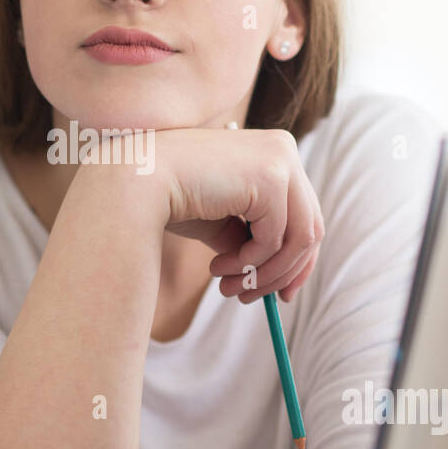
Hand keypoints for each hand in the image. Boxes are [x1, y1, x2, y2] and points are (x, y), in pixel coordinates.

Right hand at [152, 126, 324, 304]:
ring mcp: (282, 160)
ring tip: (227, 287)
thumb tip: (279, 278)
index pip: (305, 214)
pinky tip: (216, 267)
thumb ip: (251, 238)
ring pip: (299, 239)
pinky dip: (249, 263)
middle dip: (284, 274)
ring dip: (263, 274)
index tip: (281, 294)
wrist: (137, 180)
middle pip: (310, 228)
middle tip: (250, 299)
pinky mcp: (272, 177)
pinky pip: (276, 239)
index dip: (298, 260)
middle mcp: (285, 149)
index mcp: (274, 153)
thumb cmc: (170, 198)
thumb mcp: (221, 221)